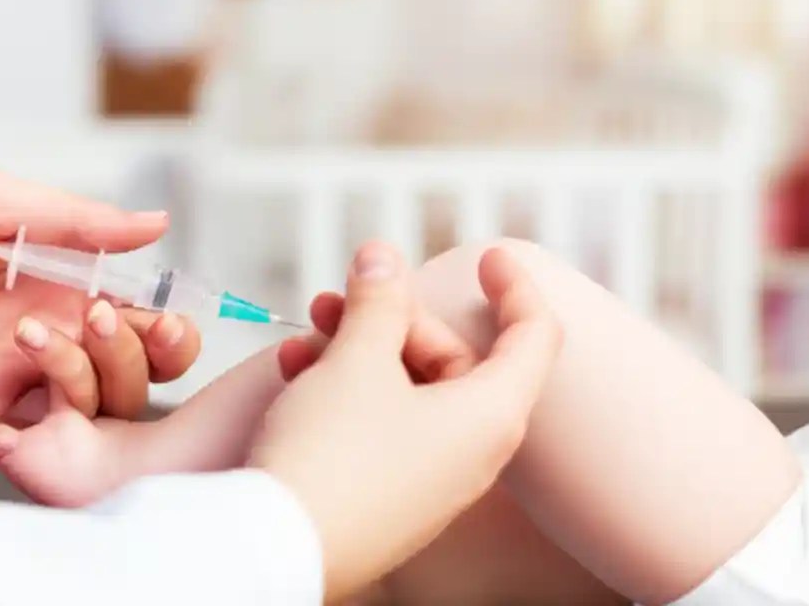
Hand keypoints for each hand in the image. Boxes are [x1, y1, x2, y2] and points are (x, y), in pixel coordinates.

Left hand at [0, 155, 201, 423]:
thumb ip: (79, 222)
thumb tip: (158, 223)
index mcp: (56, 270)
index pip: (136, 309)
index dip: (165, 321)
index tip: (169, 313)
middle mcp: (45, 322)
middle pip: (130, 365)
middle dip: (144, 354)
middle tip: (110, 321)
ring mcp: (13, 365)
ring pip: (96, 402)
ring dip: (93, 375)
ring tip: (40, 333)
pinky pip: (38, 430)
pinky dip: (51, 425)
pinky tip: (30, 387)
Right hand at [250, 242, 561, 602]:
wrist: (275, 550)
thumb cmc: (330, 462)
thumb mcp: (356, 359)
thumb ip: (377, 301)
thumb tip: (384, 261)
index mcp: (489, 416)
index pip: (533, 338)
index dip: (516, 288)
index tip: (488, 257)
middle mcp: (470, 454)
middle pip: (452, 358)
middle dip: (396, 317)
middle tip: (347, 294)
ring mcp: (429, 480)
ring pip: (408, 390)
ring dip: (361, 349)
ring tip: (312, 331)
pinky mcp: (388, 497)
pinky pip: (380, 426)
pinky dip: (347, 390)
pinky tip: (298, 372)